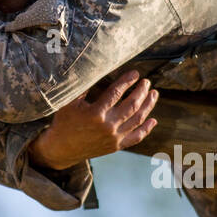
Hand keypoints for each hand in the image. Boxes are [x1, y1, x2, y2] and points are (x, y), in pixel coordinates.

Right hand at [29, 70, 159, 170]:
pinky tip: (153, 120)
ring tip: (154, 94)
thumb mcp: (69, 102)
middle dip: (141, 91)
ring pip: (137, 120)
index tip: (135, 74)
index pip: (116, 93)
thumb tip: (94, 67)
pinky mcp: (116, 146)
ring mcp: (114, 138)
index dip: (127, 81)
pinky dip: (146, 129)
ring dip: (148, 105)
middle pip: (132, 105)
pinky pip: (136, 137)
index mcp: (95, 113)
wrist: (62, 149)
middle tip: (146, 82)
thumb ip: (82, 86)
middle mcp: (107, 126)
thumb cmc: (64, 122)